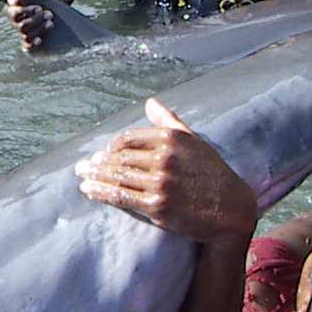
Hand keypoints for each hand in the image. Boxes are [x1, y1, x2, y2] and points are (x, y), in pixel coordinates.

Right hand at [4, 0, 58, 50]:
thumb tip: (13, 1)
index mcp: (11, 10)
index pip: (14, 15)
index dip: (27, 12)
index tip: (39, 8)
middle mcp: (15, 22)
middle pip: (22, 27)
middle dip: (36, 20)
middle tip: (49, 14)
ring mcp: (24, 31)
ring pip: (27, 36)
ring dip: (40, 30)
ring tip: (51, 22)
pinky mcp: (32, 38)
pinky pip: (28, 46)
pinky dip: (32, 44)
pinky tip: (40, 40)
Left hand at [76, 98, 257, 243]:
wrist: (230, 209)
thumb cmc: (212, 173)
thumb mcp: (194, 141)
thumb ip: (169, 121)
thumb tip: (150, 102)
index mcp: (171, 139)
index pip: (128, 138)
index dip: (112, 147)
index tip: (105, 153)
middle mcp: (165, 158)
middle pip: (119, 158)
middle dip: (97, 163)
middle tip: (82, 166)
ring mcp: (160, 183)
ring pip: (117, 177)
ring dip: (94, 177)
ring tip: (81, 177)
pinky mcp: (157, 206)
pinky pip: (121, 197)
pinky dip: (101, 193)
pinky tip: (90, 191)